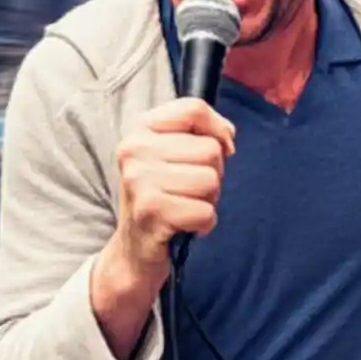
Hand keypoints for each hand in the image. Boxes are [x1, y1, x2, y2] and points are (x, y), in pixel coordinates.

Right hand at [90, 99, 235, 359]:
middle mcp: (135, 150)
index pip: (194, 109)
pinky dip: (204, 222)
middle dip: (212, 174)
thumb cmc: (160, 198)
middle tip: (189, 190)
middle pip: (210, 149)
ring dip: (209, 200)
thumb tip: (227, 136)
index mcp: (141, 129)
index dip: (218, 129)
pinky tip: (186, 225)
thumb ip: (199, 134)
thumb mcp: (170, 156)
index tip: (220, 149)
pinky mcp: (151, 212)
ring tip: (186, 206)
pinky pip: (205, 211)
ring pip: (211, 180)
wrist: (133, 250)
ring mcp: (140, 181)